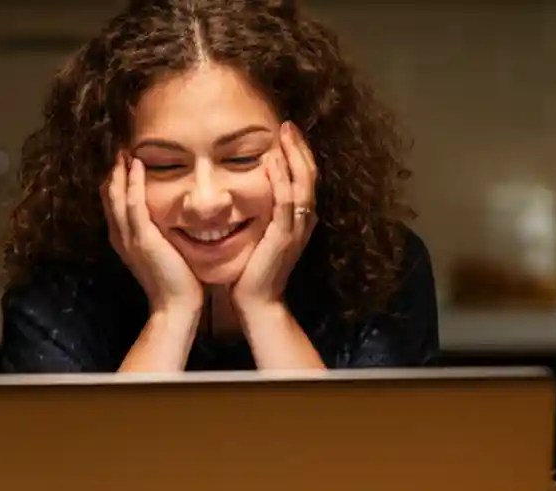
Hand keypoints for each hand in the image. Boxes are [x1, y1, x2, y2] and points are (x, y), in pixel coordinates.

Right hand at [102, 152, 203, 317]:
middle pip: (109, 196)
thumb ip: (158, 233)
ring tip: (124, 149)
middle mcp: (121, 236)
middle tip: (119, 146)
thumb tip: (167, 216)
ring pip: (116, 196)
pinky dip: (134, 183)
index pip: (113, 203)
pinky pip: (134, 204)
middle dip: (113, 171)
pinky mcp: (143, 238)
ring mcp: (129, 237)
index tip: (124, 159)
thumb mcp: (162, 251)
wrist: (176, 305)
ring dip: (120, 171)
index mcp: (124, 239)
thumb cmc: (176, 280)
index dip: (116, 180)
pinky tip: (137, 165)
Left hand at [230, 121, 318, 314]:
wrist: (257, 302)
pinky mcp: (283, 237)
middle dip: (300, 147)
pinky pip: (285, 202)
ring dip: (294, 156)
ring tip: (285, 133)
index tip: (287, 132)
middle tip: (288, 124)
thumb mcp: (260, 235)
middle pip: (310, 175)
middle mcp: (303, 221)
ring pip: (303, 184)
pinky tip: (272, 161)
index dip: (299, 154)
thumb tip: (245, 192)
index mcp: (299, 219)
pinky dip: (281, 179)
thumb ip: (261, 214)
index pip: (304, 179)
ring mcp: (296, 229)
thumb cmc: (252, 271)